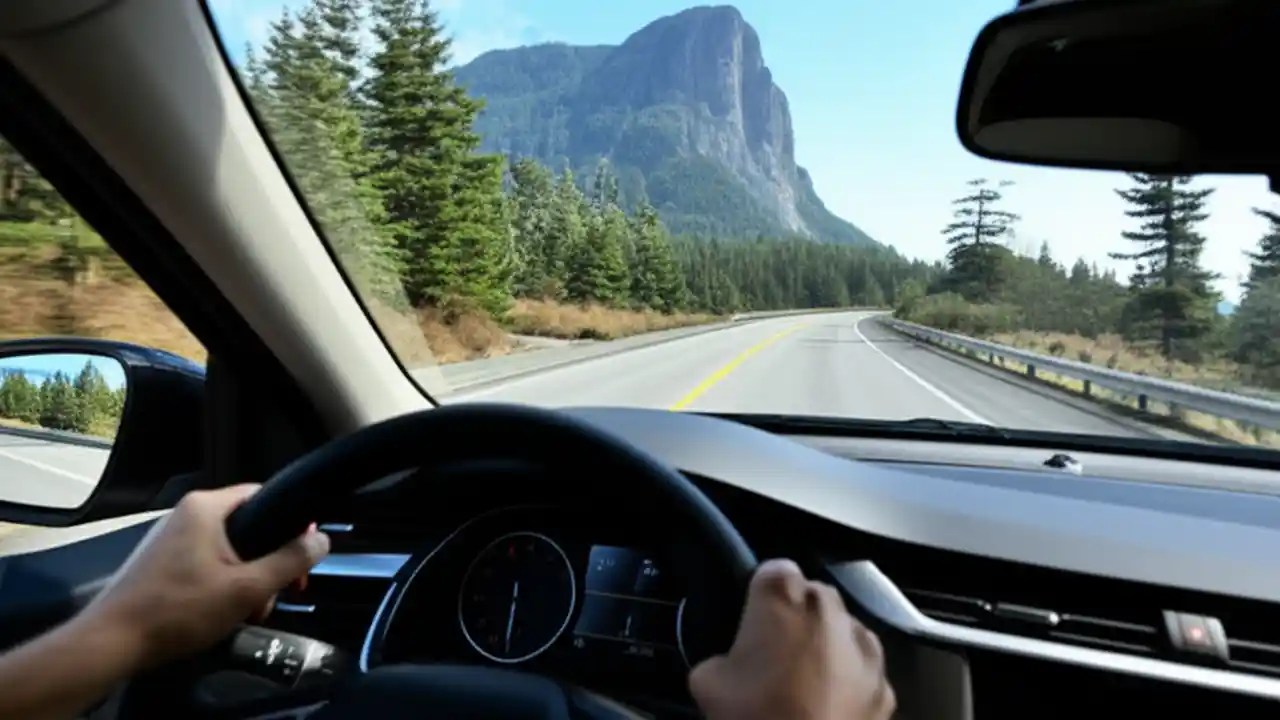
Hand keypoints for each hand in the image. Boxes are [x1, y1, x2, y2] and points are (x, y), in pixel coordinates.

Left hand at [82, 484, 329, 669]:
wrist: (112, 642)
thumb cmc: (179, 610)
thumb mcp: (246, 589)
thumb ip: (289, 562)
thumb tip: (321, 539)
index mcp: (206, 507)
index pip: (265, 495)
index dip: (293, 523)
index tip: (305, 554)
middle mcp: (187, 514)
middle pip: (249, 526)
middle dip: (270, 561)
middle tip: (280, 592)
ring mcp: (171, 537)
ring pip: (229, 549)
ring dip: (248, 578)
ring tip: (249, 609)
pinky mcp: (161, 561)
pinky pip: (207, 562)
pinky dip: (223, 583)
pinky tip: (224, 611)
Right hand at [689, 559, 894, 719]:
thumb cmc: (753, 717)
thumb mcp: (705, 680)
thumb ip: (722, 654)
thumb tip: (728, 663)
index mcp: (782, 595)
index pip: (770, 569)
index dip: (759, 594)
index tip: (752, 620)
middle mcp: (829, 608)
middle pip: (811, 596)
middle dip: (795, 618)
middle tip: (774, 655)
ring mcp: (864, 646)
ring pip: (842, 632)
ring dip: (827, 647)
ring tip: (804, 684)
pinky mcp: (885, 684)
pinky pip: (863, 671)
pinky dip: (850, 683)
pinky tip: (829, 709)